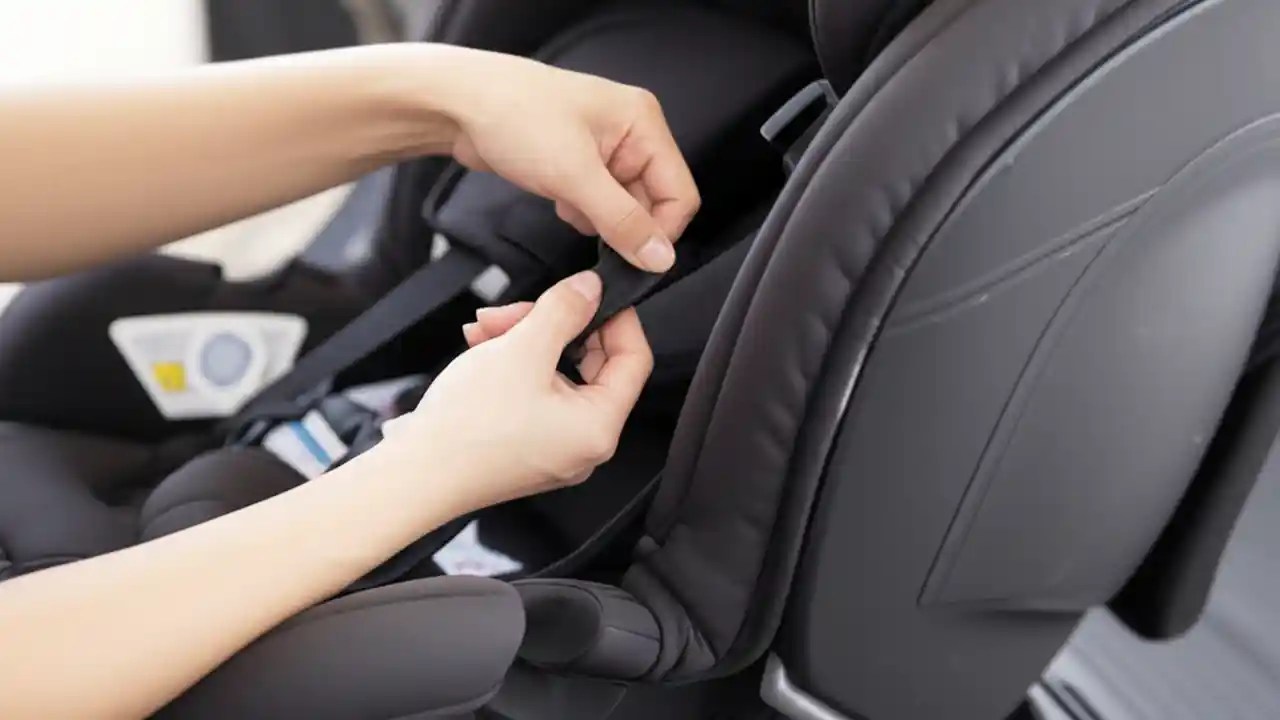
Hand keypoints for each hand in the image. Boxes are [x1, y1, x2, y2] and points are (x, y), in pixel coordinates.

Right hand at [380, 270, 652, 512]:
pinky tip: (481, 346)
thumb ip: (564, 310)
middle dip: (552, 325)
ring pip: (556, 373)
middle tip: (518, 309)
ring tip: (487, 327)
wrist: (414, 475)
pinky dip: (512, 364)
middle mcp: (583, 444)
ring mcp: (553, 448)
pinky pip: (533, 393)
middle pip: (591, 364)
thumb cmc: (466, 428)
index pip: (634, 359)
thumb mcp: (523, 349)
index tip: (591, 292)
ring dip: (525, 339)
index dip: (615, 318)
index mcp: (599, 427)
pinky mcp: (524, 446)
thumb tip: (591, 289)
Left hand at [434, 48, 700, 272]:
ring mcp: (604, 150)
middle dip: (622, 224)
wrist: (458, 105)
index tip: (634, 258)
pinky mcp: (579, 165)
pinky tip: (557, 198)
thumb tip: (659, 256)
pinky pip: (596, 204)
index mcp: (643, 124)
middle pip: (653, 204)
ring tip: (567, 201)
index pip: (679, 194)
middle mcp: (630, 135)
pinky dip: (579, 212)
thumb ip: (622, 220)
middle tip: (591, 227)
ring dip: (598, 220)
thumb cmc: (512, 115)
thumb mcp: (574, 175)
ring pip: (622, 208)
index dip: (660, 232)